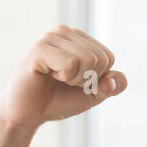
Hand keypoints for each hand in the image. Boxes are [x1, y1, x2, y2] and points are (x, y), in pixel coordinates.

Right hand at [0, 25, 127, 128]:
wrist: (27, 115)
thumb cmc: (56, 101)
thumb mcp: (91, 95)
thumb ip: (109, 86)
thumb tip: (119, 80)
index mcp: (78, 38)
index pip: (108, 58)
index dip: (95, 79)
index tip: (74, 82)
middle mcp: (65, 32)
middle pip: (100, 59)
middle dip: (85, 80)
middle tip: (62, 82)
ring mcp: (51, 37)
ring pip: (87, 60)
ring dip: (74, 80)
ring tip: (54, 79)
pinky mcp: (40, 48)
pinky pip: (71, 63)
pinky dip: (64, 77)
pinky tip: (46, 76)